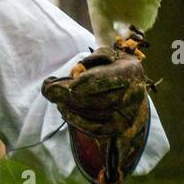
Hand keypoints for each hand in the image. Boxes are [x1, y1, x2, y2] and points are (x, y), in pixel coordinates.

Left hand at [42, 47, 151, 183]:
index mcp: (131, 72)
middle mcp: (133, 95)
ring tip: (55, 98)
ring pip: (93, 114)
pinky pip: (96, 129)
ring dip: (69, 107)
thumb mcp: (111, 54)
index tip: (63, 81)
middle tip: (48, 89)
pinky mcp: (119, 128)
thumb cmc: (116, 67)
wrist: (134, 88)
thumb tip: (81, 67)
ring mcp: (127, 114)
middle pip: (95, 99)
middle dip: (67, 95)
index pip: (105, 79)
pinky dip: (77, 121)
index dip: (82, 82)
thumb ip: (97, 56)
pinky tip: (64, 111)